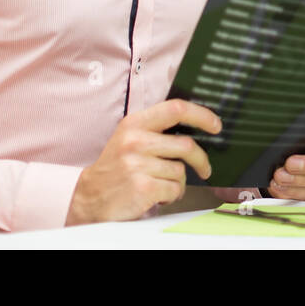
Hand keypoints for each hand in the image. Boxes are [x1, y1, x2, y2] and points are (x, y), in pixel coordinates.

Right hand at [65, 98, 220, 225]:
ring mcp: (137, 164)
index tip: (216, 125)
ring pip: (181, 171)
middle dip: (201, 160)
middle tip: (205, 168)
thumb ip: (156, 129)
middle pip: (186, 145)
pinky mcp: (143, 186)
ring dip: (178, 182)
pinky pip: (174, 189)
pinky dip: (172, 196)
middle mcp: (135, 140)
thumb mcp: (129, 138)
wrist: (89, 196)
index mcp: (134, 123)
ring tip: (162, 185)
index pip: (176, 109)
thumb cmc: (115, 168)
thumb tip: (196, 127)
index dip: (201, 115)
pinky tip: (158, 196)